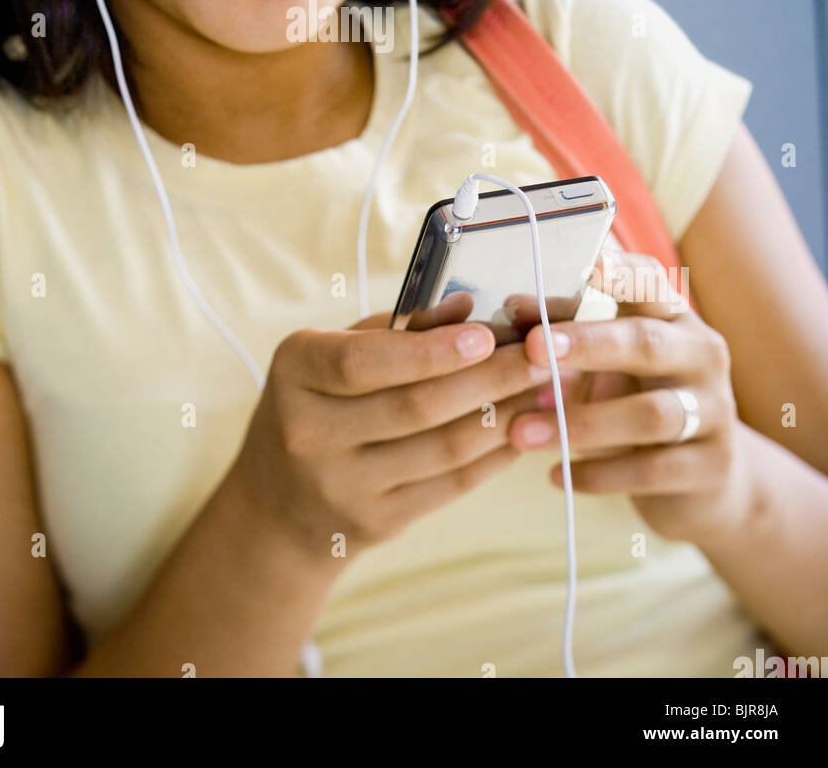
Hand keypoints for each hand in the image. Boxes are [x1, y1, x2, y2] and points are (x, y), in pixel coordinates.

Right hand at [228, 293, 550, 565]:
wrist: (278, 503)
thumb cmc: (319, 403)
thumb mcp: (335, 352)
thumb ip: (400, 328)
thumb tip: (468, 306)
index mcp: (295, 372)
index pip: (362, 361)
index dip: (429, 351)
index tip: (486, 334)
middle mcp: (309, 432)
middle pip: (414, 406)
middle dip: (490, 378)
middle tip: (543, 355)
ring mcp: (342, 485)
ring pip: (443, 449)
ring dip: (506, 415)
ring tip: (548, 387)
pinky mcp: (377, 522)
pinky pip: (452, 484)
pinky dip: (495, 452)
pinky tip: (524, 425)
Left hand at [507, 251, 755, 544]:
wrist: (704, 479)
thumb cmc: (637, 398)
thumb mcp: (606, 362)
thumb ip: (564, 331)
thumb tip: (510, 307)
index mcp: (675, 319)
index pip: (654, 284)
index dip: (625, 274)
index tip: (590, 267)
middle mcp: (701, 356)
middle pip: (648, 344)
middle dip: (589, 344)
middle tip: (533, 349)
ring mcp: (714, 412)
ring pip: (650, 414)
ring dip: (580, 423)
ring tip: (521, 433)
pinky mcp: (712, 466)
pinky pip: (652, 470)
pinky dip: (599, 474)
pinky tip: (554, 475)